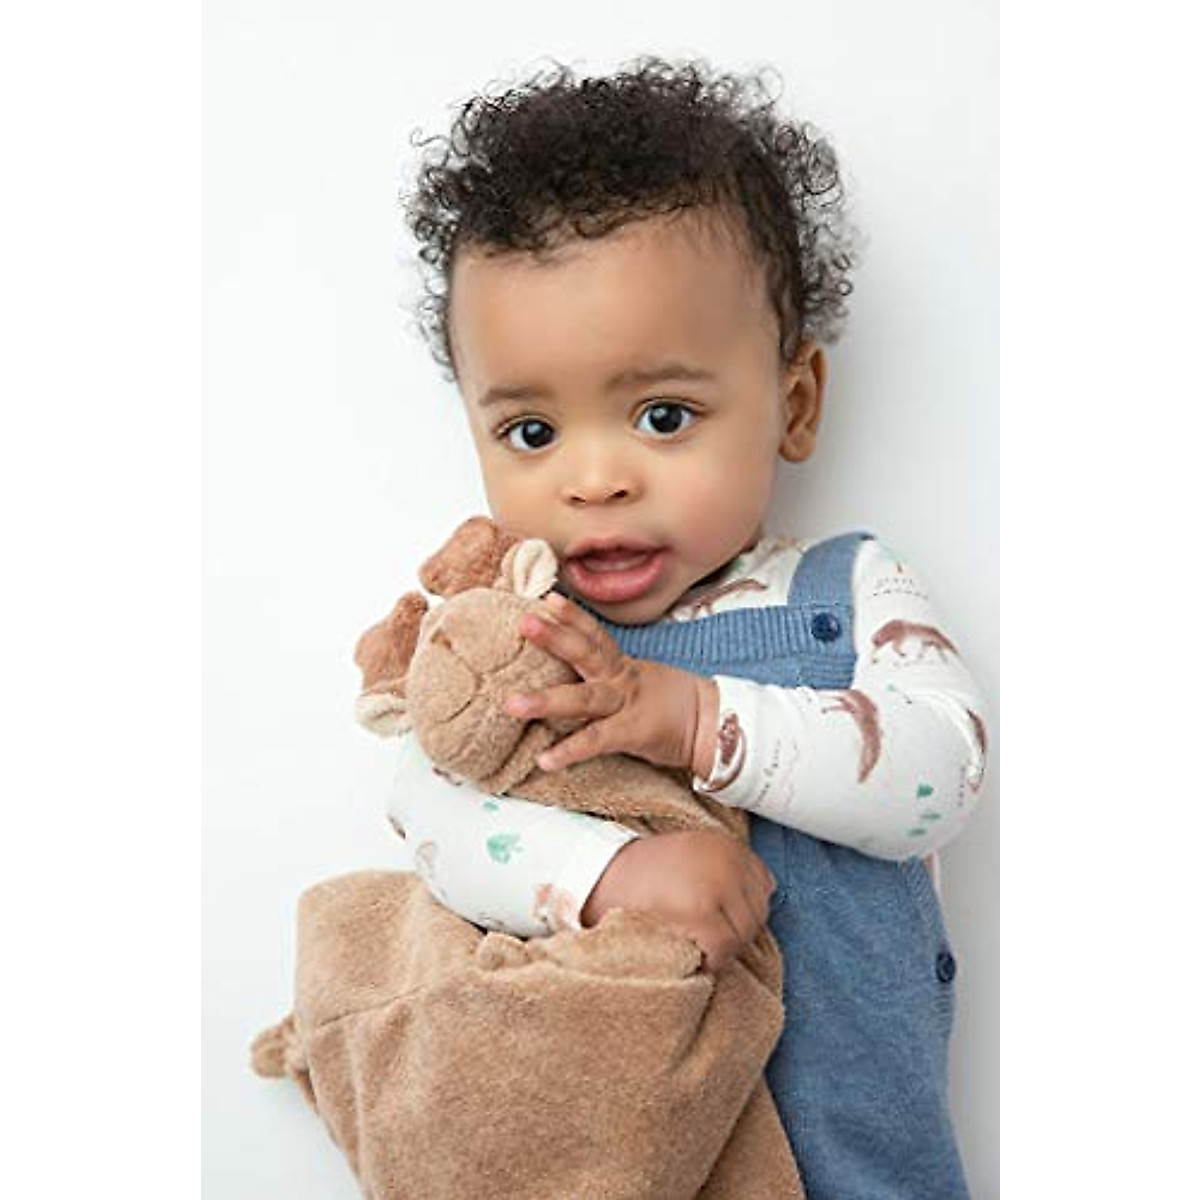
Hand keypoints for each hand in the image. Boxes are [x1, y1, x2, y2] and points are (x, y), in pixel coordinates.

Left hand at [505, 591, 718, 775]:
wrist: (711, 724)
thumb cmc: (671, 705)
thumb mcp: (638, 681)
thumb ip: (607, 675)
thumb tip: (570, 669)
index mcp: (621, 666)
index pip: (594, 634)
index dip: (572, 615)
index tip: (547, 597)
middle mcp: (621, 679)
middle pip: (585, 652)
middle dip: (554, 637)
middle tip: (524, 622)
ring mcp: (625, 705)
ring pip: (583, 699)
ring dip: (546, 701)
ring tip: (512, 704)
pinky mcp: (631, 733)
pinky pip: (596, 742)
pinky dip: (570, 751)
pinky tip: (545, 760)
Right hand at [580, 830, 774, 971]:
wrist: (598, 877)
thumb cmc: (642, 874)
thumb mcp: (690, 854)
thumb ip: (726, 868)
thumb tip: (768, 893)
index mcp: (725, 844)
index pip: (764, 884)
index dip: (742, 908)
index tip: (716, 917)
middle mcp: (727, 858)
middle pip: (758, 912)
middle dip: (735, 931)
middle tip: (702, 937)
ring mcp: (717, 883)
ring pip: (745, 933)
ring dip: (723, 948)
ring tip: (693, 944)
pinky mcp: (703, 911)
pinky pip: (725, 949)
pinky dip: (711, 960)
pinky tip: (688, 953)